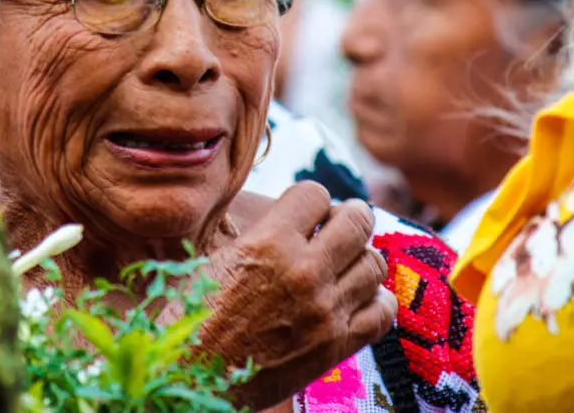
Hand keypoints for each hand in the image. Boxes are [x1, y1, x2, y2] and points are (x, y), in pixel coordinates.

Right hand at [197, 183, 396, 409]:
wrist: (191, 379)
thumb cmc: (192, 318)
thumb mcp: (216, 258)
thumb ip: (258, 233)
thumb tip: (288, 215)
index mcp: (268, 243)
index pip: (316, 193)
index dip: (313, 201)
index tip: (309, 213)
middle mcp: (303, 272)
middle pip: (358, 222)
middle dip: (352, 217)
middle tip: (343, 224)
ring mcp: (324, 310)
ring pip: (374, 264)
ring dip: (362, 258)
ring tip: (346, 264)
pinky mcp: (335, 346)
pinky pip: (382, 312)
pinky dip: (376, 300)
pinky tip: (358, 298)